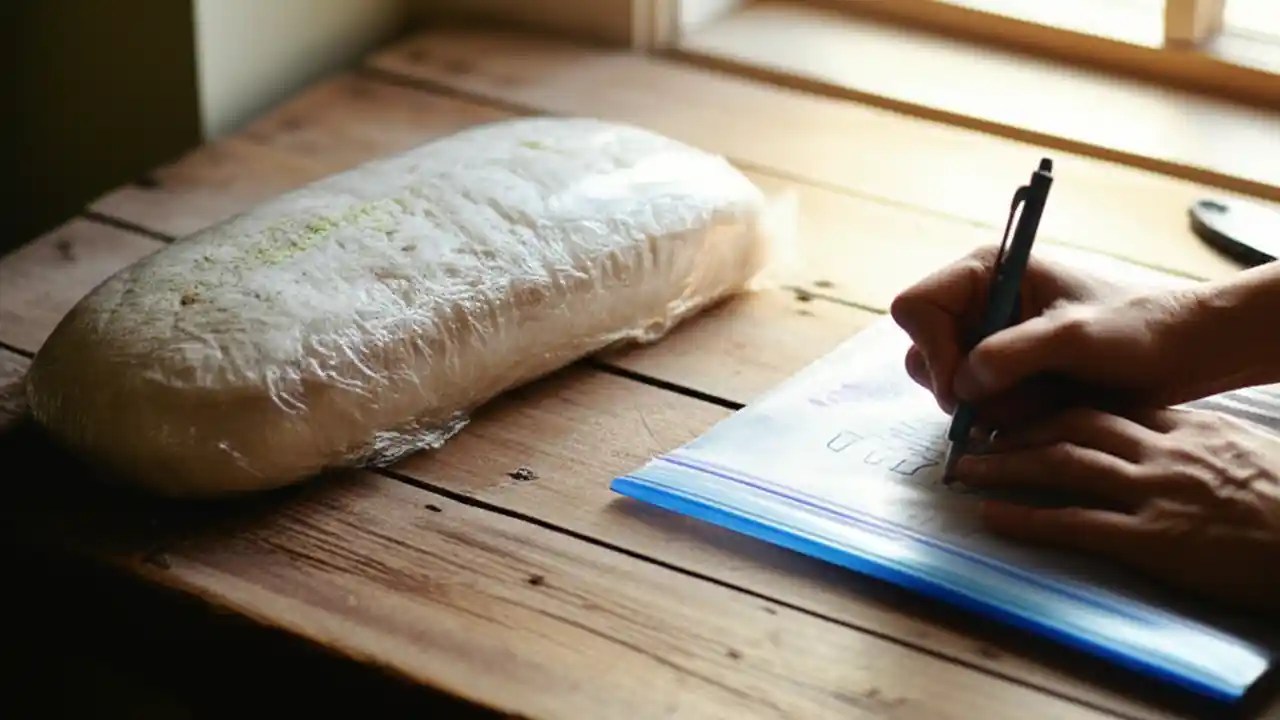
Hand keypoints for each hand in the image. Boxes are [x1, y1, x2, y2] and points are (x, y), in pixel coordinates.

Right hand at [891, 245, 1207, 426]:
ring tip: (1042, 398)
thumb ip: (1009, 354)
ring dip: (990, 405)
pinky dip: (1004, 418)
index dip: (931, 346)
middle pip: (922, 353)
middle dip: (960, 385)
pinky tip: (1045, 407)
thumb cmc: (1136, 328)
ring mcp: (989, 344)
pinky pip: (976, 409)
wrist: (1183, 355)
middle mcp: (978, 307)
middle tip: (1006, 398)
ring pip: (948, 388)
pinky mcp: (1005, 378)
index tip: (964, 379)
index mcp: (986, 273)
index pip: (916, 307)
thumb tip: (961, 387)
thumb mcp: (1073, 336)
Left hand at [953, 404, 1279, 614]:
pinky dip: (1027, 518)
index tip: (1014, 411)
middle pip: (1071, 424)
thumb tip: (1150, 440)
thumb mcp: (1237, 454)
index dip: (1051, 406)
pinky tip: (993, 516)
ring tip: (964, 469)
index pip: (1104, 404)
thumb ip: (1189, 443)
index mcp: (1183, 428)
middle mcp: (1163, 452)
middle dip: (1016, 428)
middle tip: (974, 435)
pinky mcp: (1153, 538)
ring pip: (1062, 464)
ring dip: (1006, 466)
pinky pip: (1075, 523)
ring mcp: (1156, 493)